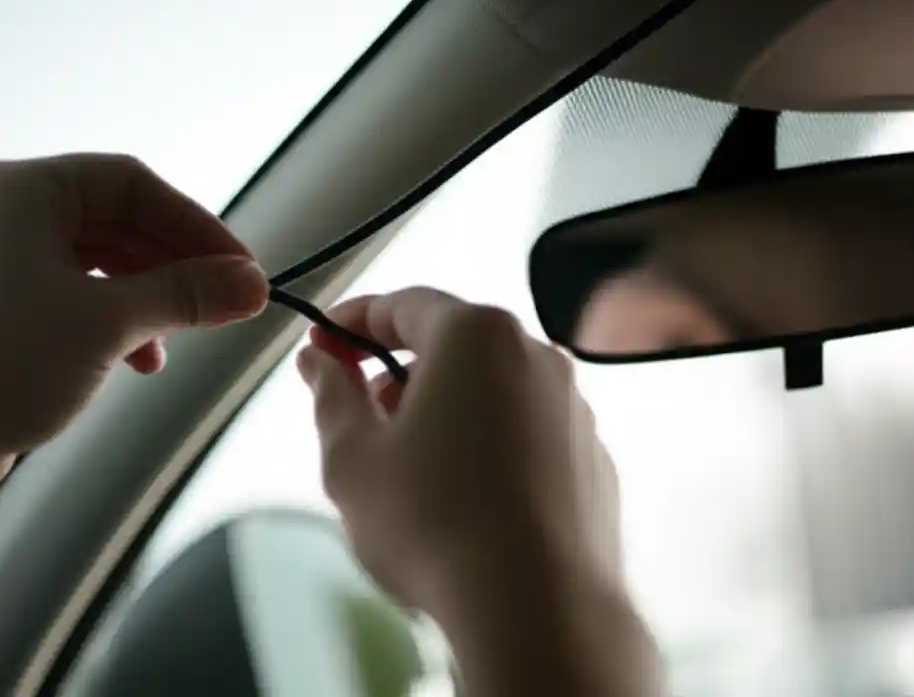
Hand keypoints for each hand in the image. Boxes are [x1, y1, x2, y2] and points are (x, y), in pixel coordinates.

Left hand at [0, 153, 267, 475]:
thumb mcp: (109, 324)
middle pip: (119, 220)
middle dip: (176, 264)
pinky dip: (116, 320)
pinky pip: (75, 294)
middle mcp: (7, 213)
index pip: (133, 184)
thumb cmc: (2, 364)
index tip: (241, 269)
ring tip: (183, 338)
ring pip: (101, 262)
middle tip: (227, 303)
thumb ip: (186, 296)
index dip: (195, 224)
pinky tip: (141, 362)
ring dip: (150, 297)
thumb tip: (254, 285)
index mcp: (24, 191)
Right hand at [298, 288, 656, 694]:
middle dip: (398, 371)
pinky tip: (460, 501)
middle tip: (357, 414)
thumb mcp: (352, 456)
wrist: (536, 610)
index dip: (351, 321)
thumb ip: (331, 394)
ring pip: (492, 391)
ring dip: (444, 412)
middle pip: (452, 345)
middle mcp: (537, 357)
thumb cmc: (435, 526)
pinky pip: (526, 435)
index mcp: (476, 337)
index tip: (321, 344)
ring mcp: (573, 410)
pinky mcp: (592, 462)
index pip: (403, 304)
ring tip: (406, 469)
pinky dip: (488, 448)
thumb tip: (320, 361)